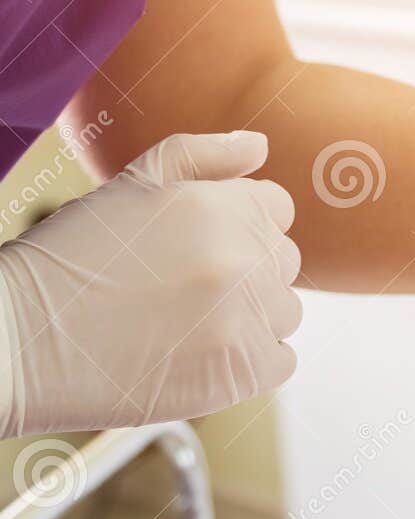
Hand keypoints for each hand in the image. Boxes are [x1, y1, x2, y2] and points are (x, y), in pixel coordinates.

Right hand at [0, 131, 301, 436]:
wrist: (21, 340)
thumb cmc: (72, 257)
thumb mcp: (129, 185)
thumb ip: (203, 156)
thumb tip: (262, 147)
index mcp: (222, 207)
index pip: (276, 208)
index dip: (238, 225)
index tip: (195, 246)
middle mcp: (245, 259)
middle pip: (283, 260)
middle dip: (245, 269)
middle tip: (178, 286)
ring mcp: (248, 318)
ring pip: (285, 310)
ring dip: (250, 316)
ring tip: (184, 321)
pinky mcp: (243, 371)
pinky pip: (281, 359)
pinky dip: (251, 360)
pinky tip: (199, 354)